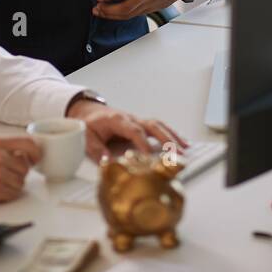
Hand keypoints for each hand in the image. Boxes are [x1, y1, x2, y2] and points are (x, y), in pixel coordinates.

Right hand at [0, 137, 40, 205]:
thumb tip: (16, 153)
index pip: (28, 144)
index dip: (35, 154)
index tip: (35, 160)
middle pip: (25, 168)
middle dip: (18, 175)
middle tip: (6, 178)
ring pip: (20, 183)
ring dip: (12, 187)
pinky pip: (12, 194)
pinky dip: (6, 196)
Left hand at [67, 99, 187, 162]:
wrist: (87, 111)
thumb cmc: (88, 124)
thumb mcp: (86, 136)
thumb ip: (96, 149)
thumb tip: (107, 160)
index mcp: (117, 120)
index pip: (134, 130)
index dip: (143, 143)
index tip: (150, 156)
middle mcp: (130, 118)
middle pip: (152, 126)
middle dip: (166, 139)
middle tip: (176, 152)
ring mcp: (137, 120)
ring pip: (158, 125)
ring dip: (172, 136)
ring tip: (184, 148)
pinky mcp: (140, 125)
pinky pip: (158, 128)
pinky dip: (171, 134)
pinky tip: (181, 143)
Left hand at [91, 0, 193, 19]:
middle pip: (126, 7)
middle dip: (109, 11)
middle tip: (97, 8)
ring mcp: (151, 3)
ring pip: (129, 14)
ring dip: (112, 16)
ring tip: (100, 12)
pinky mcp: (151, 10)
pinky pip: (134, 15)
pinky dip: (121, 16)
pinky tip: (112, 13)